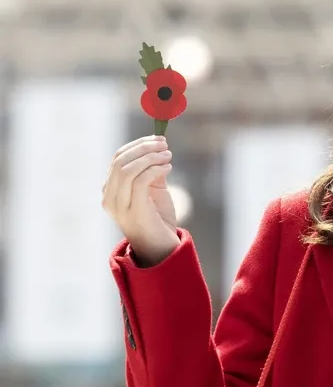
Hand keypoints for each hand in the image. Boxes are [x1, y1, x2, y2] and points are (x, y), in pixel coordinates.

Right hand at [102, 135, 180, 265]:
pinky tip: (168, 168)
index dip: (137, 145)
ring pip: (127, 169)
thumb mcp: (153, 190)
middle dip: (144, 147)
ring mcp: (119, 206)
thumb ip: (150, 171)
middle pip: (120, 161)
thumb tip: (157, 148)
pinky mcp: (133, 211)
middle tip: (164, 144)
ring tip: (168, 155)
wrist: (161, 247)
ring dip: (150, 157)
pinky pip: (140, 181)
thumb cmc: (158, 218)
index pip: (117, 159)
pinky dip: (155, 169)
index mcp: (110, 191)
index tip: (157, 139)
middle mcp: (109, 197)